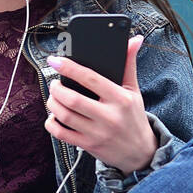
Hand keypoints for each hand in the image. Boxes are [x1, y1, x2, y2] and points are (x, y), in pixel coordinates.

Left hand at [43, 34, 157, 172]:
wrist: (140, 152)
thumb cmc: (133, 117)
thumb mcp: (133, 91)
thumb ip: (129, 65)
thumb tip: (134, 39)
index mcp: (120, 99)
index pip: (91, 79)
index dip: (70, 68)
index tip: (54, 61)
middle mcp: (109, 117)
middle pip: (72, 99)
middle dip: (56, 88)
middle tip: (54, 83)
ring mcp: (98, 133)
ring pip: (64, 116)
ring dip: (52, 103)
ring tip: (53, 97)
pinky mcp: (88, 146)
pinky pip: (61, 134)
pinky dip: (52, 123)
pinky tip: (53, 116)